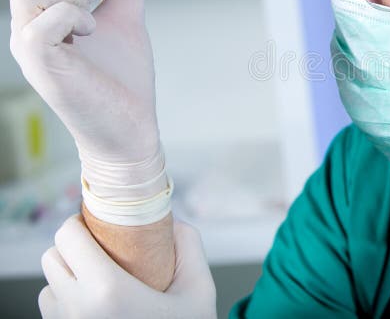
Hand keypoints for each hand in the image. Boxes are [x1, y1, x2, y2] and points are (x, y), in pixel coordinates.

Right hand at [9, 0, 165, 208]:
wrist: (129, 126)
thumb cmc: (122, 75)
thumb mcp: (127, 12)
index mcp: (46, 7)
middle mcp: (28, 20)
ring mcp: (26, 41)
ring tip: (93, 24)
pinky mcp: (35, 61)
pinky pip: (47, 15)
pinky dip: (76, 15)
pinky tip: (90, 35)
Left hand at [39, 215, 216, 318]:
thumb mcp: (199, 288)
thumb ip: (188, 245)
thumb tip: (172, 221)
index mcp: (106, 291)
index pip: (67, 237)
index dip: (79, 222)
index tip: (96, 221)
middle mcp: (76, 311)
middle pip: (51, 258)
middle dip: (72, 246)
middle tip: (99, 245)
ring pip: (47, 288)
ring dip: (66, 276)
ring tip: (97, 278)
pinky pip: (53, 313)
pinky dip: (67, 302)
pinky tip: (95, 304)